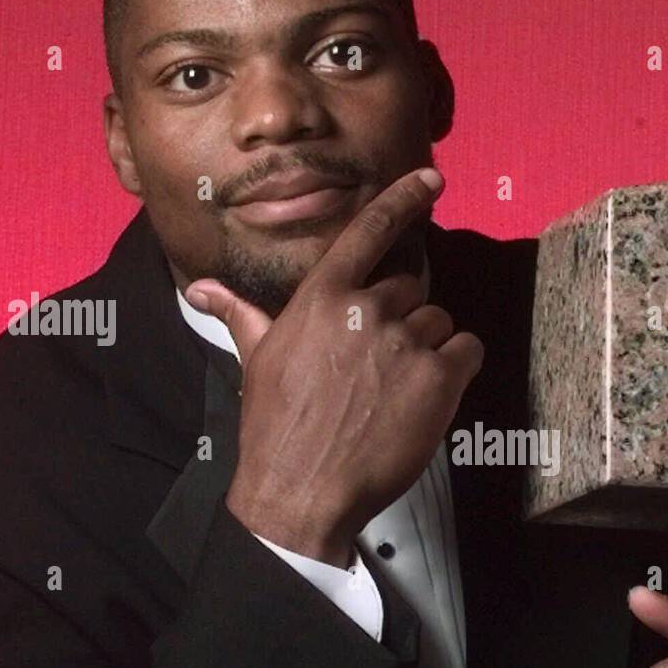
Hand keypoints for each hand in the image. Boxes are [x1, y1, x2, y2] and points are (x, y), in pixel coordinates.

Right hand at [185, 169, 483, 565]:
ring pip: (439, 323)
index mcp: (321, 297)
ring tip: (395, 390)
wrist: (301, 489)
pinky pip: (467, 351)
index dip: (403, 199)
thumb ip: (240, 314)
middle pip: (411, 288)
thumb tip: (200, 288)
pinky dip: (456, 369)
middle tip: (377, 365)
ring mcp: (405, 342)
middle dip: (401, 320)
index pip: (369, 231)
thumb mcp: (255, 360)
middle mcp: (366, 309)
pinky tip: (427, 396)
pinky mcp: (439, 379)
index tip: (431, 179)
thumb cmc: (275, 426)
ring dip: (427, 349)